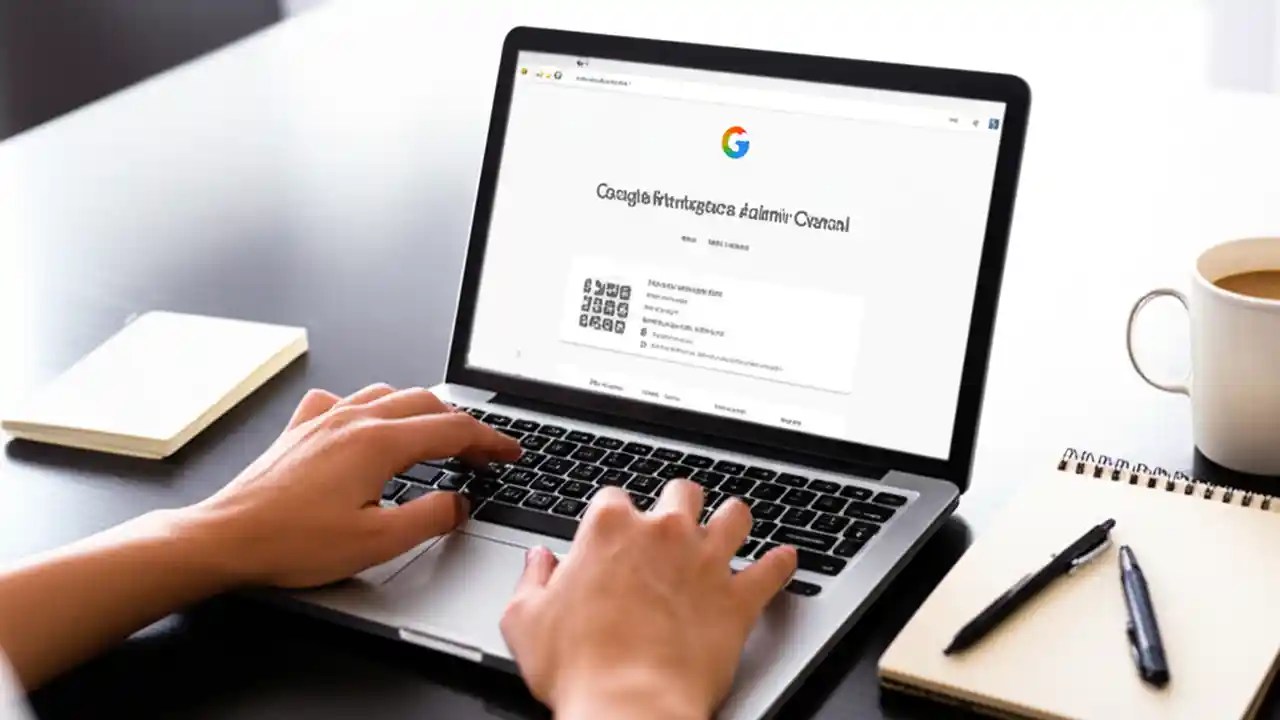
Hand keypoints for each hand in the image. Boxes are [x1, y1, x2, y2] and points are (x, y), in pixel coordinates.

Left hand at [176, 384, 520, 587]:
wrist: (227, 538)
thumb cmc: (292, 542)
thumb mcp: (378, 542)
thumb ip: (430, 518)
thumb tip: (458, 504)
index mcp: (378, 443)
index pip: (453, 430)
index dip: (490, 441)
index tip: (509, 452)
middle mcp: (353, 420)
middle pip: (426, 404)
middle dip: (463, 425)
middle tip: (482, 451)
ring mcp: (325, 420)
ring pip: (388, 395)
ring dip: (422, 410)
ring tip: (437, 433)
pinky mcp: (301, 430)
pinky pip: (345, 401)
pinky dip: (370, 407)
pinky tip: (367, 424)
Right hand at [500, 480, 797, 719]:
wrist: (630, 705)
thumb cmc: (578, 667)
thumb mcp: (525, 621)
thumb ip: (532, 581)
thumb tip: (538, 562)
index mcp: (609, 530)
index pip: (613, 498)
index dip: (612, 516)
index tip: (612, 533)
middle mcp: (663, 533)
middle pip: (681, 491)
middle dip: (678, 502)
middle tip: (674, 521)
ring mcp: (706, 562)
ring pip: (734, 515)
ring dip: (733, 519)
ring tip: (732, 524)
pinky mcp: (738, 598)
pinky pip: (773, 570)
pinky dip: (781, 564)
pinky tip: (785, 559)